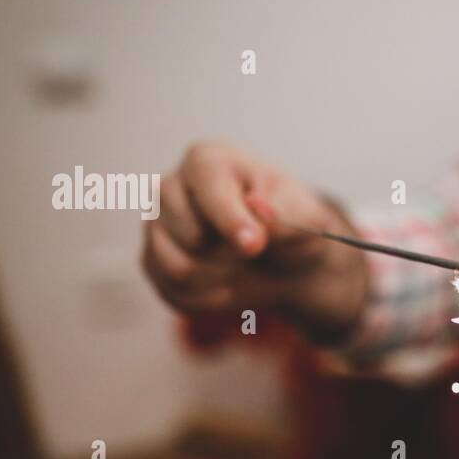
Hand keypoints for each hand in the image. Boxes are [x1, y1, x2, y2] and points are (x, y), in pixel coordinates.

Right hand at [141, 141, 367, 331]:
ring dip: (222, 281)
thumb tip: (259, 209)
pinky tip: (228, 282)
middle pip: (192, 236)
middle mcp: (172, 187)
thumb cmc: (291, 224)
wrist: (282, 257)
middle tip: (257, 252)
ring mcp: (157, 225)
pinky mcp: (153, 261)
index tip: (254, 245)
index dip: (232, 221)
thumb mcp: (306, 217)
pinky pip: (175, 292)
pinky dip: (210, 298)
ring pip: (179, 270)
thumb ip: (285, 213)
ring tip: (244, 267)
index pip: (208, 189)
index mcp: (208, 160)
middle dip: (232, 256)